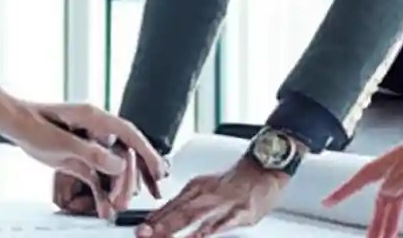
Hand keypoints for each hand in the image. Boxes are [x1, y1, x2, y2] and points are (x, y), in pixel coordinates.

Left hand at [0, 88, 166, 219]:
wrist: (15, 124)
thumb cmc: (34, 125)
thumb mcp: (63, 143)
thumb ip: (93, 154)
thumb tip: (119, 166)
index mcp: (96, 118)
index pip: (129, 135)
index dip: (147, 153)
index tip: (159, 171)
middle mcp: (97, 130)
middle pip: (124, 155)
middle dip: (129, 179)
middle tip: (127, 200)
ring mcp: (90, 144)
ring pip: (112, 168)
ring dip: (116, 188)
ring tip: (117, 207)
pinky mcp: (81, 157)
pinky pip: (97, 176)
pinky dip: (101, 192)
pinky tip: (104, 207)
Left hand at [137, 158, 286, 237]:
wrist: (263, 170)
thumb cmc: (233, 182)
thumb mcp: (204, 187)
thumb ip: (183, 203)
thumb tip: (157, 218)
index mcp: (196, 188)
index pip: (171, 205)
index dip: (154, 218)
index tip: (139, 229)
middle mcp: (207, 194)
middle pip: (179, 212)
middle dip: (159, 225)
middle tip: (143, 234)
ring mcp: (223, 204)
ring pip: (197, 218)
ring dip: (177, 229)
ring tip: (162, 236)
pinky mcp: (241, 213)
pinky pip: (223, 224)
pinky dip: (209, 231)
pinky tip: (198, 237)